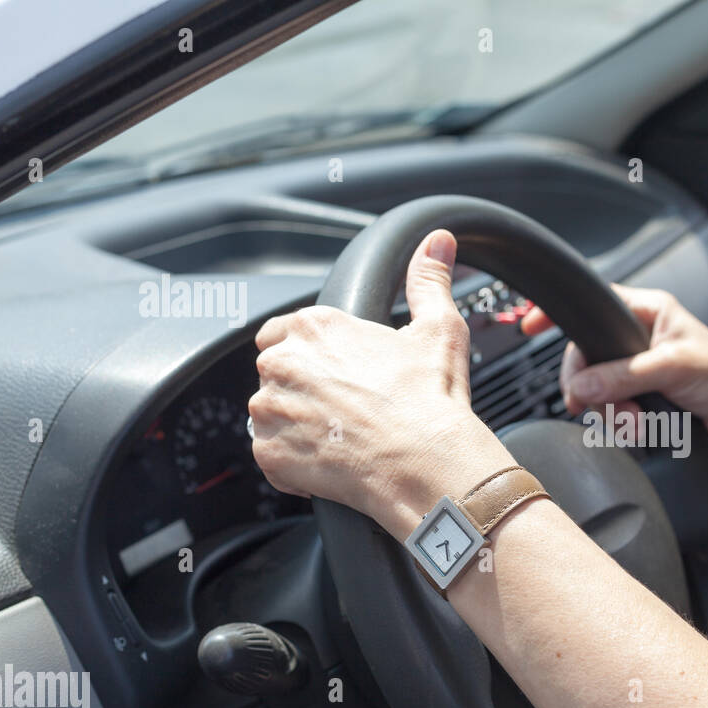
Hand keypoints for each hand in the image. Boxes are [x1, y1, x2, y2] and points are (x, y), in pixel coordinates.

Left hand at [249, 229, 515, 539]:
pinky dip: (295, 462)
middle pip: (276, 372)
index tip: (336, 372)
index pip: (282, 331)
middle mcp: (283, 362)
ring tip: (343, 436)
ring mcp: (270, 409)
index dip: (310, 353)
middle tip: (347, 407)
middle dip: (303, 389)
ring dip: (296, 425)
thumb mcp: (438, 329)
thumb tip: (438, 242)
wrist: (426, 464)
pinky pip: (272, 455)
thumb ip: (429, 281)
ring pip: (270, 414)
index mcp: (314, 326)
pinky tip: (334, 461)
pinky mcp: (269, 453)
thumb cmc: (431, 400)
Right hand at [521, 285, 707, 447]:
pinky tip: (640, 429)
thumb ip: (623, 375)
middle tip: (593, 405)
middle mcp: (637, 337)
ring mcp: (636, 369)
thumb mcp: (673, 368)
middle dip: (592, 387)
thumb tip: (583, 385)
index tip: (531, 326)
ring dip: (611, 412)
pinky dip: (621, 424)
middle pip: (586, 357)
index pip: (592, 303)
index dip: (560, 312)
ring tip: (637, 423)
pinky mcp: (640, 398)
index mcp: (647, 311)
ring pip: (596, 389)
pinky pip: (612, 410)